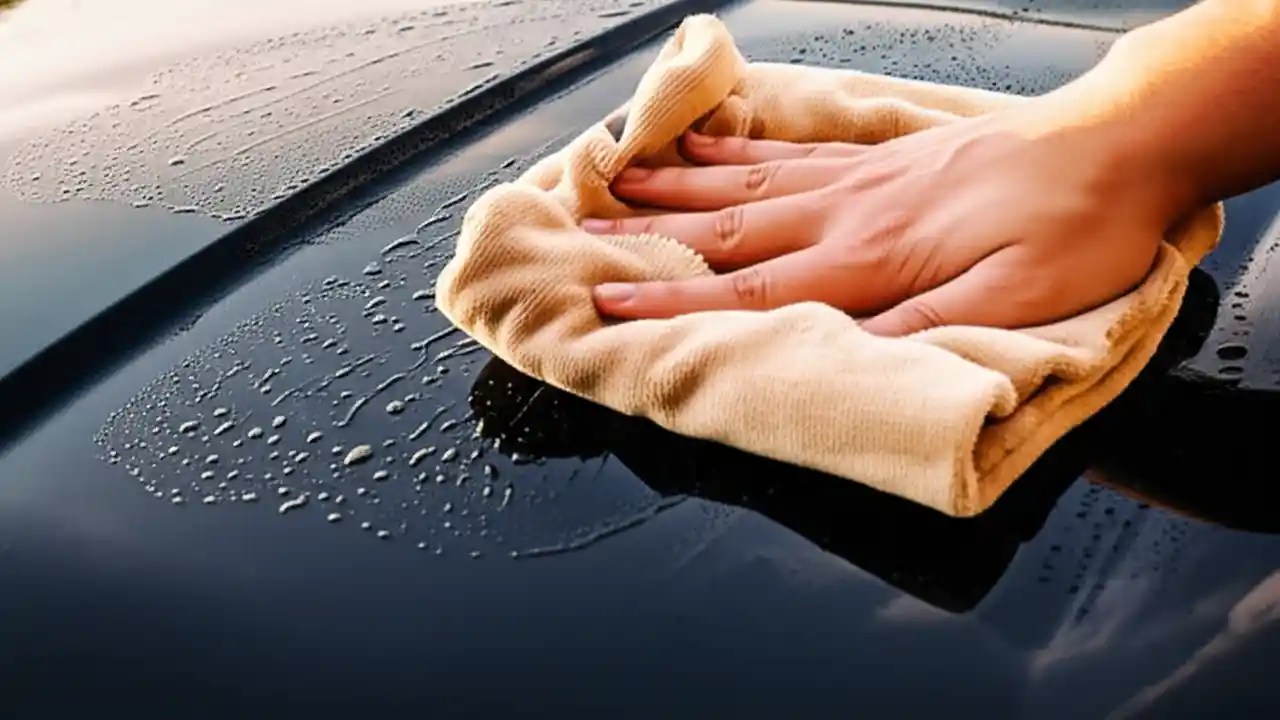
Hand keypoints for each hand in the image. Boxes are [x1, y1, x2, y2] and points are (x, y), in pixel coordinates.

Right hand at [582, 110, 1182, 335]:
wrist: (1119, 143)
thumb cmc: (1074, 229)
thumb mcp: (1013, 299)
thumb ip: (918, 326)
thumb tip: (833, 351)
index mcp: (871, 258)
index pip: (751, 285)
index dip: (672, 299)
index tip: (605, 301)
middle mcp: (848, 211)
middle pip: (728, 227)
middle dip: (649, 235)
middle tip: (582, 234)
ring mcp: (859, 178)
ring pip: (746, 183)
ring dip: (676, 185)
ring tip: (617, 180)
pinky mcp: (878, 157)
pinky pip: (788, 154)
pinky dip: (734, 149)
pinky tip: (704, 143)